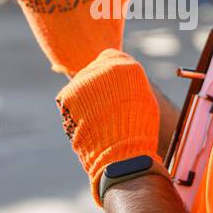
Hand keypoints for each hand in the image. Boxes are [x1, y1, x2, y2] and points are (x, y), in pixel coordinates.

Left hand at [55, 49, 159, 205]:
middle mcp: (105, 67)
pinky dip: (73, 111)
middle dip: (96, 87)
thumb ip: (129, 84)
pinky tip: (86, 124)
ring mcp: (84, 79)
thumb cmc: (139, 132)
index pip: (111, 58)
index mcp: (128, 67)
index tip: (111, 88)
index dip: (110, 74)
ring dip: (84, 100)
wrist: (121, 154)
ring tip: (98, 121)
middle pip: (93, 69)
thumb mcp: (144, 100)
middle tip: (103, 110)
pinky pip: (68, 99)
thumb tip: (120, 82)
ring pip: (80, 85)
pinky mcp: (68, 94)